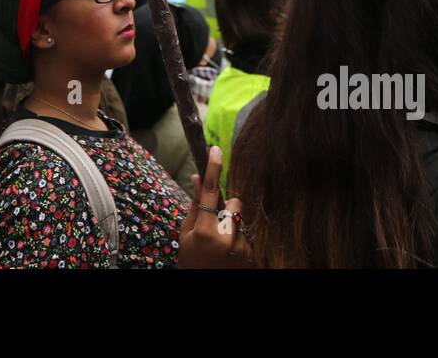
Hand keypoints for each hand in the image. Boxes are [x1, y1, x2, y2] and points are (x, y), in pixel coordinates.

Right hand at [178, 146, 252, 267]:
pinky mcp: (252, 255)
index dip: (213, 169)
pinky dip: (238, 239)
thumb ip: (195, 207)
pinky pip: (247, 235)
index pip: (211, 193)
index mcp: (205, 232)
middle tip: (215, 223)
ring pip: (241, 220)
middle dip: (227, 208)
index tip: (216, 150)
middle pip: (235, 204)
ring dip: (232, 225)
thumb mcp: (185, 234)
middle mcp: (226, 238)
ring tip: (221, 243)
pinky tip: (228, 253)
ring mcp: (241, 248)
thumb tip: (198, 178)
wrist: (206, 286)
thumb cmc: (191, 260)